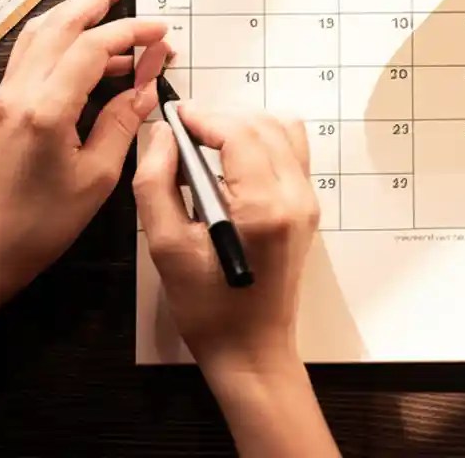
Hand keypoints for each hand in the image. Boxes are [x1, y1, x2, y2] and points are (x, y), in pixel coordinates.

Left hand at [0, 0, 170, 294]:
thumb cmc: (37, 224)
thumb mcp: (97, 177)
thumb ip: (122, 123)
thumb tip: (144, 86)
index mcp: (45, 109)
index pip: (92, 48)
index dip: (131, 32)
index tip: (162, 32)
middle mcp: (20, 93)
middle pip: (60, 23)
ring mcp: (7, 97)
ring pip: (42, 33)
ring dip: (78, 12)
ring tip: (112, 2)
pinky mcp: (5, 107)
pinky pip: (35, 56)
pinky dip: (64, 40)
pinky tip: (91, 52)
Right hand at [134, 104, 318, 372]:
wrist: (251, 347)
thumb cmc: (207, 307)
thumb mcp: (166, 247)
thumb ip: (156, 183)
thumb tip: (162, 136)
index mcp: (265, 207)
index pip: (239, 133)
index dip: (203, 117)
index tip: (173, 118)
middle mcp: (296, 197)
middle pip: (264, 125)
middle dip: (220, 120)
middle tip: (183, 134)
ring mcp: (308, 202)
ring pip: (283, 132)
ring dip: (243, 128)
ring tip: (205, 148)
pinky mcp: (307, 208)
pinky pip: (291, 153)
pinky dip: (261, 144)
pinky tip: (229, 167)